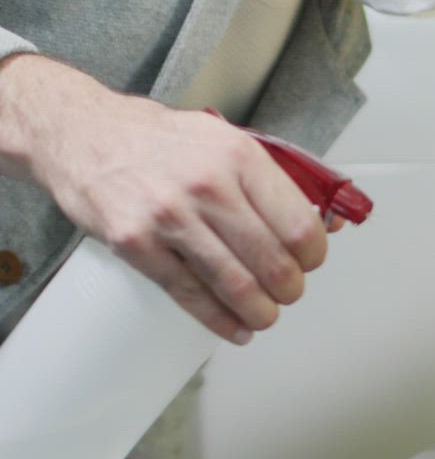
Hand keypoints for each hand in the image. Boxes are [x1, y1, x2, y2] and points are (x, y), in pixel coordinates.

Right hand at [0, 54, 328, 343]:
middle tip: (289, 292)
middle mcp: (208, 185)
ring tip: (265, 316)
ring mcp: (169, 216)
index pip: (298, 223)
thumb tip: (328, 222)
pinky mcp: (135, 242)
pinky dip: (218, 319)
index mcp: (240, 156)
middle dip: (289, 288)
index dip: (312, 255)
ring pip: (234, 284)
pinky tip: (233, 327)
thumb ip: (277, 180)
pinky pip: (189, 294)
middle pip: (272, 260)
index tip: (310, 262)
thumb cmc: (161, 139)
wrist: (83, 132)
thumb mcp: (226, 141)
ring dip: (259, 311)